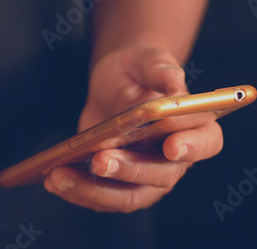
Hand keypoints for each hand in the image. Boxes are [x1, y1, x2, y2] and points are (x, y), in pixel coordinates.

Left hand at [43, 45, 223, 211]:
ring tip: (59, 176)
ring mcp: (148, 177)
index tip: (171, 146)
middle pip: (161, 175)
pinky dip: (77, 192)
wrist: (116, 83)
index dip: (192, 147)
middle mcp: (177, 160)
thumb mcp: (146, 58)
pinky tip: (51, 179)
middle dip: (129, 170)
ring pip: (128, 195)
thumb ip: (161, 68)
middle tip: (99, 159)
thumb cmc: (138, 70)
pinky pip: (102, 198)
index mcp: (195, 126)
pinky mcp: (120, 184)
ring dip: (92, 190)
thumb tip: (174, 85)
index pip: (205, 142)